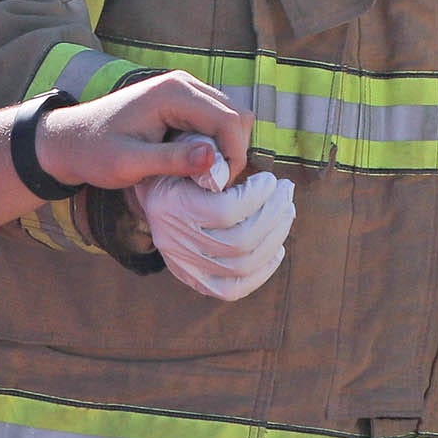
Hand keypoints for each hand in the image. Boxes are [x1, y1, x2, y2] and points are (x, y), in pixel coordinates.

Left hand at [34, 71, 254, 193]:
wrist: (69, 140)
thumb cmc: (94, 153)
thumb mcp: (129, 163)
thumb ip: (171, 161)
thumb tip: (213, 159)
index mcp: (174, 93)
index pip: (229, 120)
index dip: (233, 155)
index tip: (217, 186)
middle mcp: (184, 84)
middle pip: (236, 116)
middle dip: (232, 152)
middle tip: (210, 184)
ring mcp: (184, 90)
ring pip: (230, 118)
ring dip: (224, 149)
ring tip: (200, 176)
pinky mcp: (183, 102)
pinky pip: (215, 121)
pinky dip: (214, 144)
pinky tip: (192, 164)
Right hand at [137, 149, 296, 301]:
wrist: (151, 190)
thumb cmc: (179, 163)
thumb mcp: (185, 148)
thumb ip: (205, 152)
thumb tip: (228, 153)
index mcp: (170, 204)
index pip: (225, 212)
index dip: (257, 197)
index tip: (270, 180)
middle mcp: (174, 240)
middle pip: (240, 243)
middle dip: (274, 216)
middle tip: (286, 193)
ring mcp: (183, 264)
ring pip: (242, 266)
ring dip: (274, 238)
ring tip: (286, 212)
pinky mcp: (193, 278)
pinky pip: (232, 289)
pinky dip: (262, 271)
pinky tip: (276, 248)